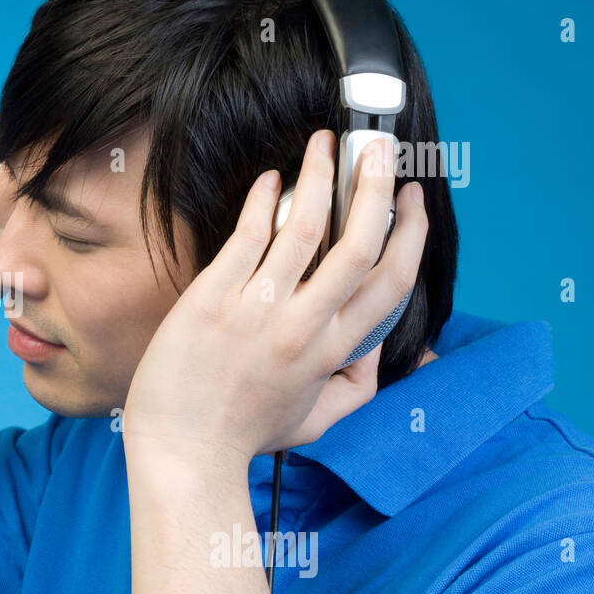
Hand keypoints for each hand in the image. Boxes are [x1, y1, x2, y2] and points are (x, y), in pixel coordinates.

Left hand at [122, 129, 426, 467]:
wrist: (182, 450)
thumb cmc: (242, 436)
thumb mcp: (317, 422)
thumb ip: (355, 388)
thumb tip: (378, 354)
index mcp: (334, 352)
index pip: (391, 282)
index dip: (409, 233)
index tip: (412, 199)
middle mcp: (303, 326)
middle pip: (358, 244)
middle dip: (375, 188)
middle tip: (378, 149)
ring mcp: (257, 309)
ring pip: (304, 227)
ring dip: (322, 177)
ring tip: (327, 143)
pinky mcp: (213, 298)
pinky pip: (247, 237)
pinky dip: (264, 201)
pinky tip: (272, 177)